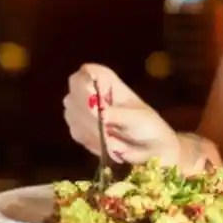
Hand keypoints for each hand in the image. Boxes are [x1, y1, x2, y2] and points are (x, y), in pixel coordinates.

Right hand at [63, 64, 178, 165]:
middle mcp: (90, 90)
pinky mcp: (80, 128)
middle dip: (87, 115)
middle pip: (74, 95)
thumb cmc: (147, 125)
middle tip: (105, 129)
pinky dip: (91, 141)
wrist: (149, 149)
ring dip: (91, 130)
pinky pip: (76, 133)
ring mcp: (82, 109)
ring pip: (72, 115)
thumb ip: (115, 114)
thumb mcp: (135, 118)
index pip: (85, 73)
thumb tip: (99, 114)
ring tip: (113, 140)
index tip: (96, 103)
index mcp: (105, 78)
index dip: (86, 87)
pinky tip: (108, 144)